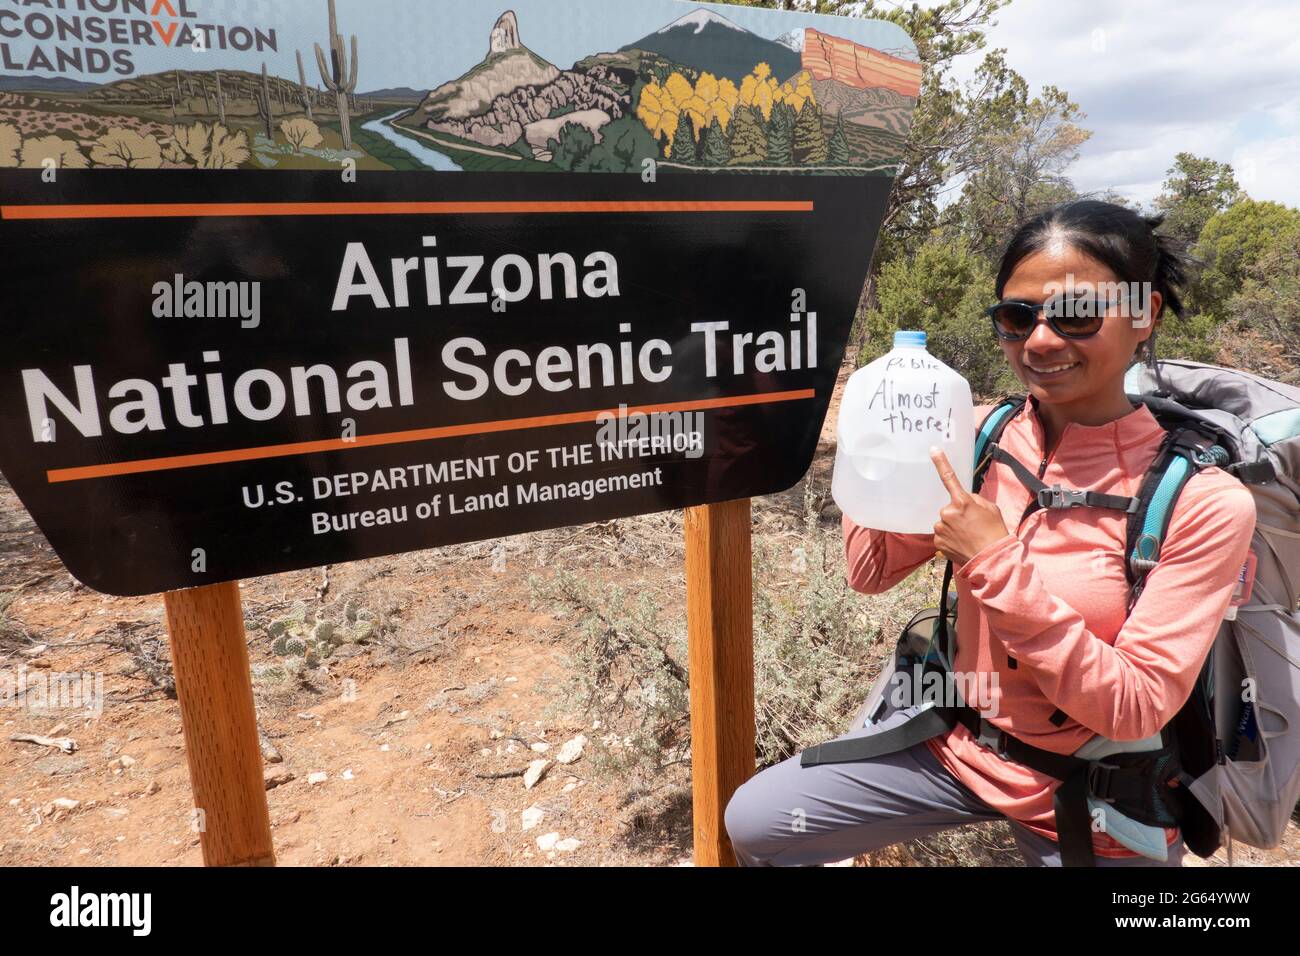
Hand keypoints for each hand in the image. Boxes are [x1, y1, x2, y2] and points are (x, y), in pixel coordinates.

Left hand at [929, 446, 1010, 565]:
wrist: (991, 559)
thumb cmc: (994, 532)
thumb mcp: (991, 509)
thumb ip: (974, 500)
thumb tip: (965, 499)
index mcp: (963, 501)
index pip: (949, 478)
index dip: (941, 462)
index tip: (933, 450)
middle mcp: (948, 512)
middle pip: (949, 508)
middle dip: (958, 514)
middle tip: (972, 525)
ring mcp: (941, 527)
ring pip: (944, 522)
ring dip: (953, 527)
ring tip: (968, 536)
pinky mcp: (937, 541)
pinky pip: (941, 535)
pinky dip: (949, 538)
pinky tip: (961, 543)